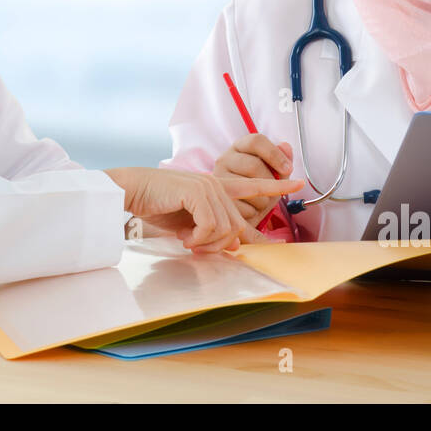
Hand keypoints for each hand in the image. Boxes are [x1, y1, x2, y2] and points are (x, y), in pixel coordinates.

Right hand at [103, 167, 303, 253]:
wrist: (132, 191)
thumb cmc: (156, 205)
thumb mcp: (190, 222)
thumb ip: (213, 229)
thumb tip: (235, 243)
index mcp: (217, 187)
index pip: (253, 186)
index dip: (276, 187)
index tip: (297, 182)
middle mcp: (217, 184)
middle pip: (237, 226)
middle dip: (220, 245)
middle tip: (196, 248)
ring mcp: (209, 186)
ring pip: (225, 229)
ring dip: (205, 243)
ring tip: (187, 241)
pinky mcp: (198, 192)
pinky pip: (211, 226)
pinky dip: (198, 238)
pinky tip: (185, 237)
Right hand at [213, 135, 294, 225]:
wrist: (237, 214)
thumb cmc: (255, 189)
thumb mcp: (271, 173)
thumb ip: (281, 159)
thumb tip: (285, 147)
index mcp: (239, 147)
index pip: (256, 141)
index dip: (275, 154)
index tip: (288, 169)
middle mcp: (225, 159)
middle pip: (254, 165)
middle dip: (271, 183)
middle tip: (275, 193)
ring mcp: (218, 178)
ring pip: (250, 187)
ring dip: (264, 200)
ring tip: (260, 203)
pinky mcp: (217, 200)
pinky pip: (244, 206)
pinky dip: (254, 212)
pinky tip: (250, 211)